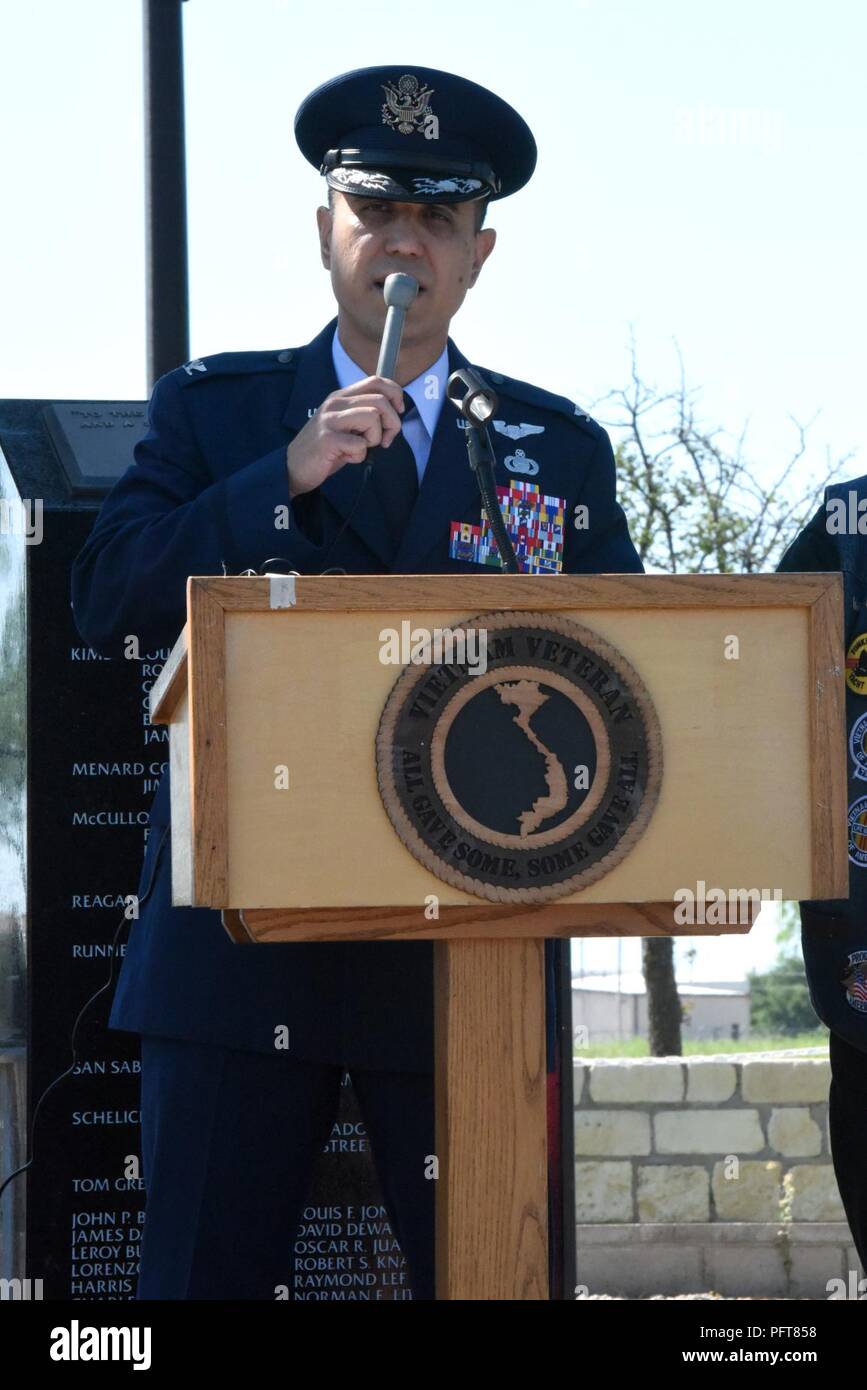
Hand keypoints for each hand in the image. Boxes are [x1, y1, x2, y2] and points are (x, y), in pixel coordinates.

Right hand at [286, 375, 405, 497]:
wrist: (293, 467)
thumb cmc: (325, 448)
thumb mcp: (345, 424)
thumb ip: (364, 414)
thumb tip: (394, 413)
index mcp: (341, 396)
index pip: (376, 381)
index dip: (395, 394)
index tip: (398, 412)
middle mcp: (335, 403)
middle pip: (380, 400)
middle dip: (392, 423)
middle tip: (385, 441)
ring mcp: (330, 420)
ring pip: (373, 417)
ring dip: (375, 438)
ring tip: (361, 448)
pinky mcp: (328, 439)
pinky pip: (360, 444)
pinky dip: (360, 455)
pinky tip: (347, 457)